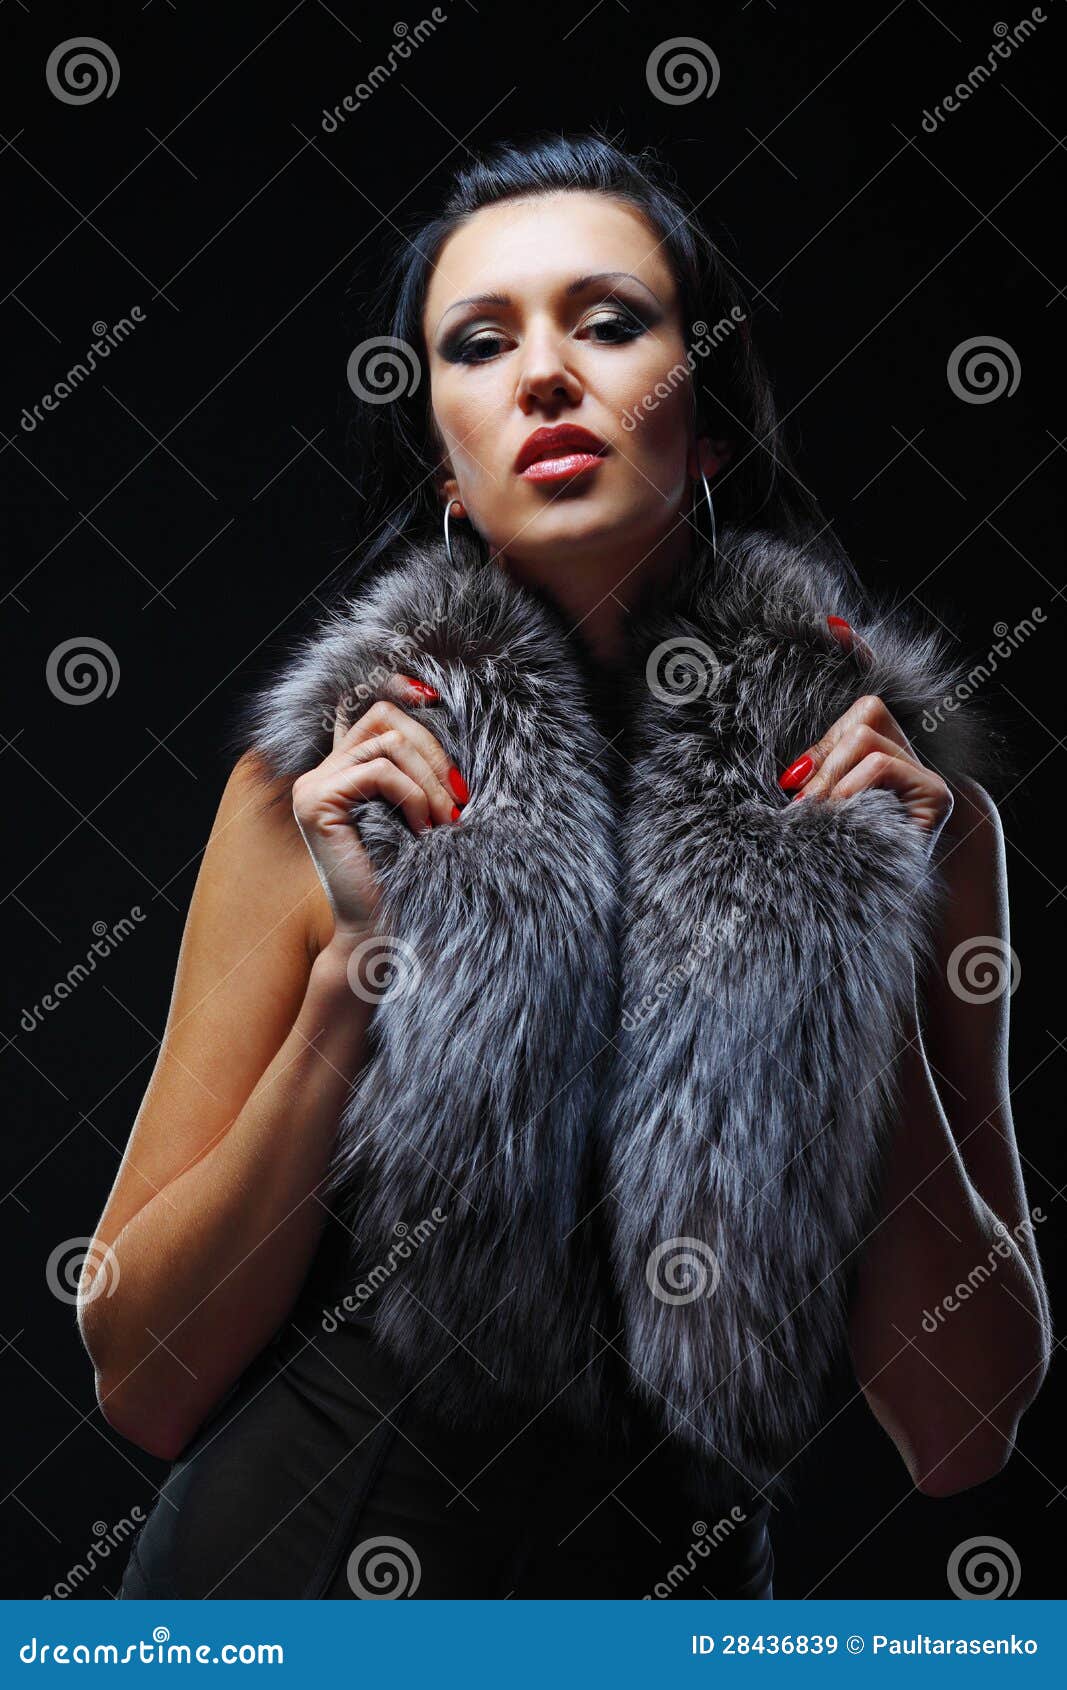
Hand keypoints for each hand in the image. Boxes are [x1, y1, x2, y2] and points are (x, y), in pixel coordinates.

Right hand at [292, 674, 468, 941]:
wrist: (384, 928)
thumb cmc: (411, 873)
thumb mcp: (422, 807)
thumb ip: (419, 765)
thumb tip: (440, 706)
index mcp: (343, 771)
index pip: (372, 708)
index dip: (403, 693)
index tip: (438, 698)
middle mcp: (320, 773)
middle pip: (385, 719)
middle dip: (434, 752)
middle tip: (460, 798)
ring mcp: (312, 786)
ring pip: (387, 742)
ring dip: (429, 780)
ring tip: (445, 821)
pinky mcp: (316, 802)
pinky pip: (378, 771)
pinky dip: (411, 795)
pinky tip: (422, 829)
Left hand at [777, 617, 952, 856]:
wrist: (880, 891)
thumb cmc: (840, 845)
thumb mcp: (816, 795)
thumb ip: (812, 757)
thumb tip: (807, 699)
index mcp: (878, 744)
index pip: (867, 692)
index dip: (858, 651)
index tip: (836, 627)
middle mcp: (907, 750)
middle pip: (863, 713)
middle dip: (825, 755)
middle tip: (802, 797)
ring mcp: (924, 770)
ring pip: (864, 736)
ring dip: (832, 777)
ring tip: (821, 812)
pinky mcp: (934, 791)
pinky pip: (879, 763)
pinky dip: (852, 786)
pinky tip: (846, 811)